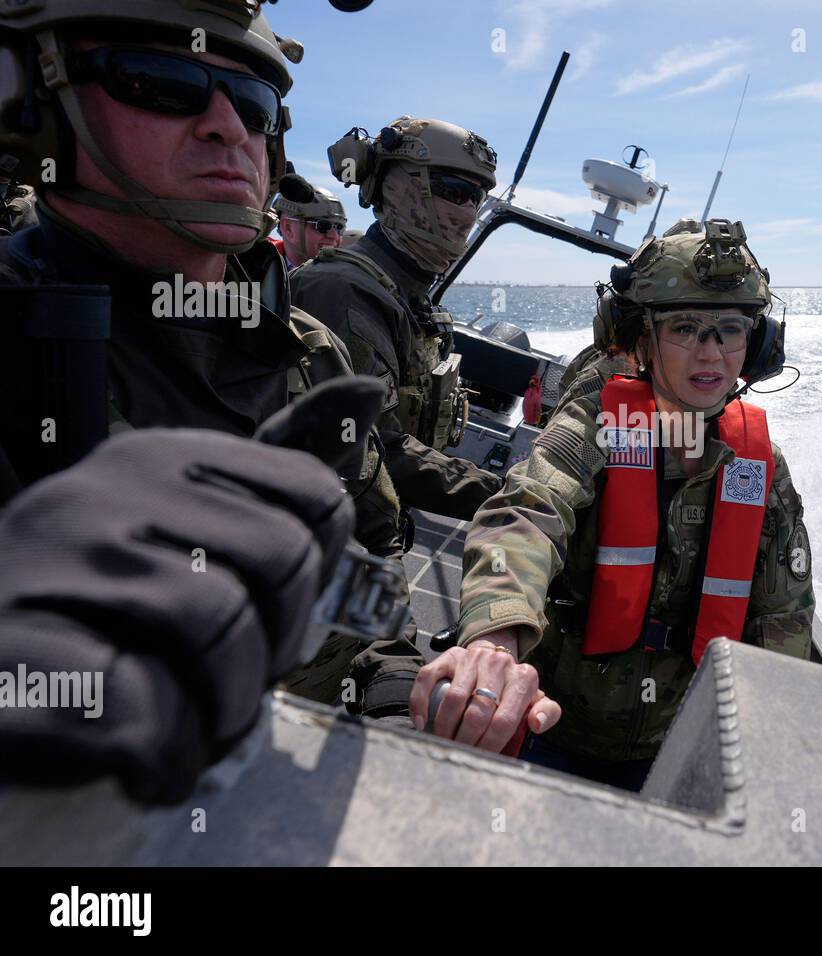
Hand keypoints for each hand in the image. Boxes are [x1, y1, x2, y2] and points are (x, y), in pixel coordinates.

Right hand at [0, 429, 354, 802]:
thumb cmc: (83, 612)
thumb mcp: (172, 528)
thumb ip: (268, 484)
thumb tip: (371, 389)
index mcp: (158, 459)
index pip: (314, 495)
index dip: (312, 580)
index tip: (267, 623)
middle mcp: (104, 491)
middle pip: (284, 558)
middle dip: (277, 648)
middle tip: (230, 692)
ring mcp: (51, 564)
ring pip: (220, 625)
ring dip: (223, 708)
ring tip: (189, 732)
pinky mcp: (8, 653)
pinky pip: (140, 706)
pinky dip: (161, 753)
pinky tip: (139, 762)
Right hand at [409, 630, 561, 752]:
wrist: (495, 657)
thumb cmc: (513, 688)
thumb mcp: (536, 699)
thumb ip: (546, 713)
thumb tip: (535, 723)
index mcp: (523, 678)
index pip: (504, 720)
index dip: (490, 745)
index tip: (480, 758)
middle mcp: (499, 663)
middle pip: (478, 713)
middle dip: (466, 740)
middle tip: (459, 753)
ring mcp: (472, 658)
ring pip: (453, 699)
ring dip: (445, 728)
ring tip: (444, 742)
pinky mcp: (449, 657)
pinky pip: (428, 678)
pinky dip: (420, 703)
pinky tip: (421, 722)